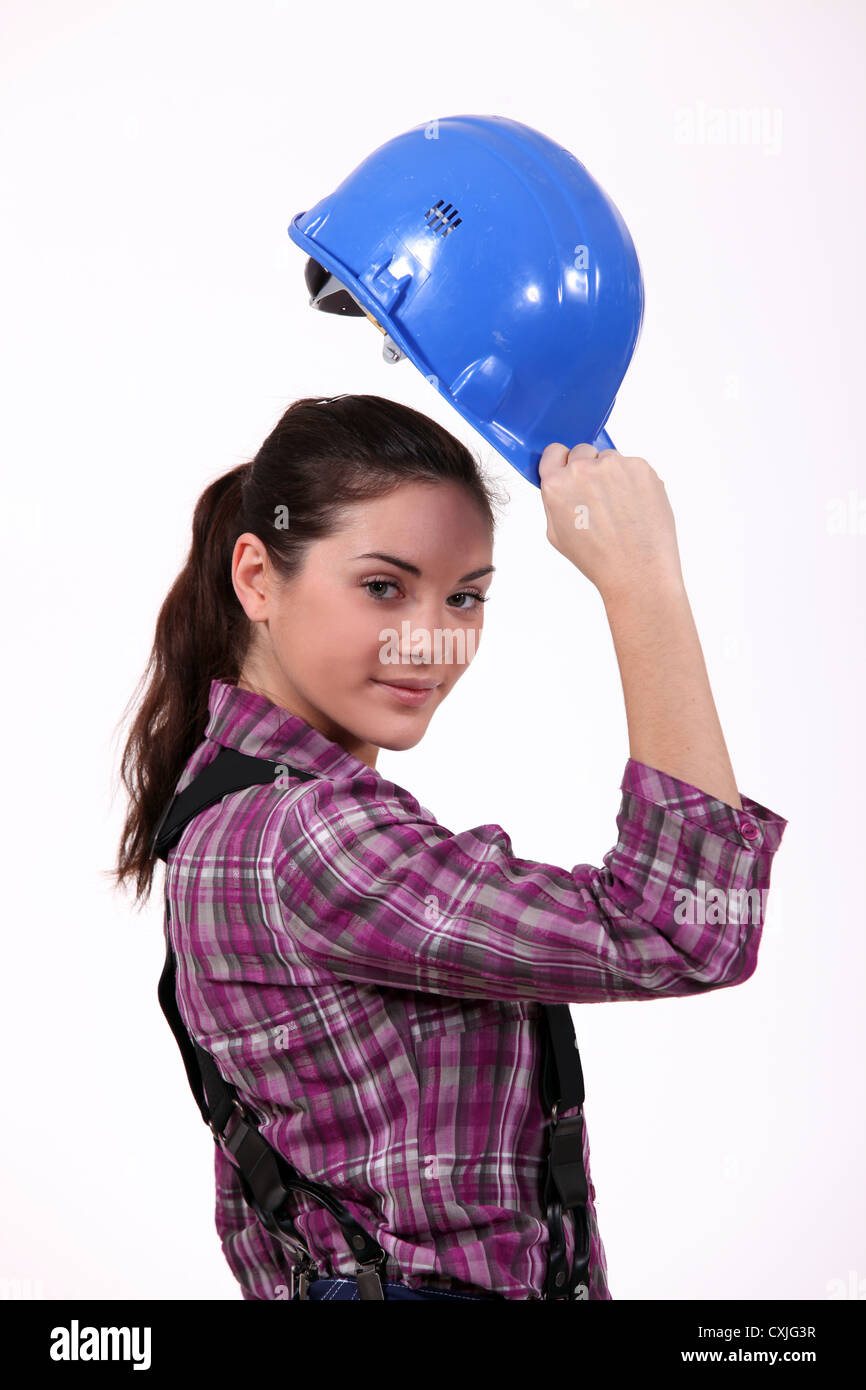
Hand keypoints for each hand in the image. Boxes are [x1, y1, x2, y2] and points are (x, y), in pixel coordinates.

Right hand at [538, 442, 683, 599]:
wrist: (637, 570)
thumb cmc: (599, 559)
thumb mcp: (557, 534)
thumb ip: (554, 501)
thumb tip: (560, 483)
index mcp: (557, 484)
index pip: (554, 452)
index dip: (562, 463)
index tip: (568, 471)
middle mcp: (584, 469)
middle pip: (582, 452)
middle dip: (588, 469)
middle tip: (598, 497)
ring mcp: (615, 465)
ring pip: (610, 459)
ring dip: (613, 475)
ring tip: (620, 509)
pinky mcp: (641, 468)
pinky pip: (634, 467)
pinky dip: (635, 482)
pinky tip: (636, 508)